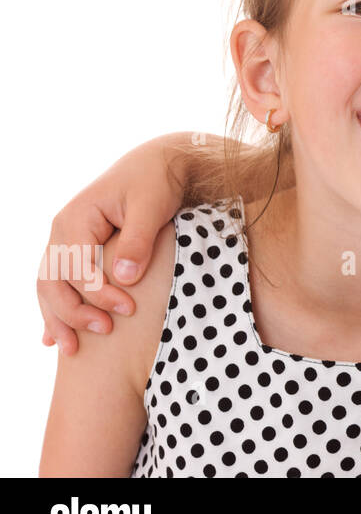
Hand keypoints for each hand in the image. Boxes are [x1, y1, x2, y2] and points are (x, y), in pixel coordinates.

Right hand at [37, 135, 188, 354]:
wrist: (158, 162)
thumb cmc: (156, 182)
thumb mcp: (151, 206)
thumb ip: (137, 241)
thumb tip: (125, 278)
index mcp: (76, 218)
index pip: (77, 268)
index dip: (99, 294)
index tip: (129, 309)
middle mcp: (62, 230)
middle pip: (53, 282)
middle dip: (73, 313)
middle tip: (104, 332)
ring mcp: (64, 240)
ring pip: (49, 287)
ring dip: (58, 318)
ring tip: (73, 350)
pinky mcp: (75, 249)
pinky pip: (57, 284)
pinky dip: (55, 310)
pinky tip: (53, 338)